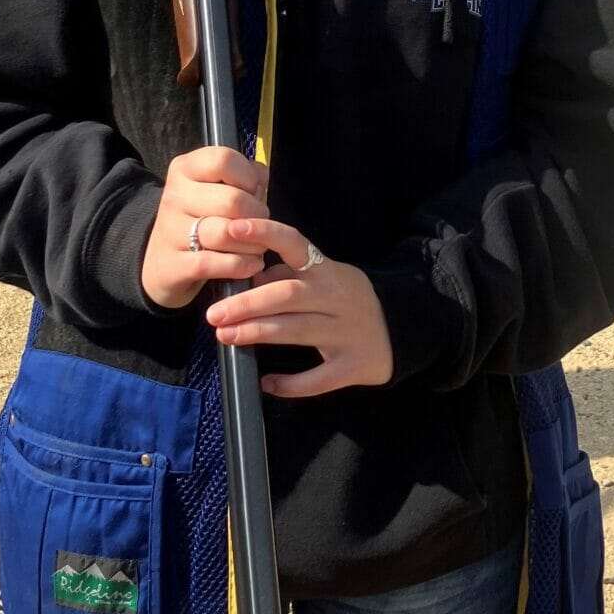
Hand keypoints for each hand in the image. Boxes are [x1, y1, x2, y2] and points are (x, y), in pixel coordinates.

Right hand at [142, 146, 302, 310]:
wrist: (162, 263)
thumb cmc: (200, 220)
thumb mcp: (217, 190)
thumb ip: (245, 176)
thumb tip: (260, 177)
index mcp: (184, 169)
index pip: (223, 160)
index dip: (248, 177)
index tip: (252, 192)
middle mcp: (174, 196)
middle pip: (232, 200)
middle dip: (259, 216)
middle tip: (259, 225)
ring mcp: (170, 231)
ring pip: (226, 233)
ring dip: (253, 244)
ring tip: (258, 247)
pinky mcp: (173, 265)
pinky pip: (214, 264)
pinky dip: (241, 266)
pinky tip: (251, 265)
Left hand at [210, 251, 393, 398]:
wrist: (399, 330)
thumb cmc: (345, 301)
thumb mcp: (323, 278)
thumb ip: (287, 275)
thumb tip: (244, 276)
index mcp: (326, 270)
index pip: (294, 243)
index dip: (264, 234)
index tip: (232, 229)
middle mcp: (337, 296)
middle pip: (288, 294)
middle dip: (248, 303)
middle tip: (213, 314)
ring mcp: (347, 331)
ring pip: (297, 330)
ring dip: (258, 332)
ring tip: (226, 336)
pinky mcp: (352, 365)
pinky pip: (318, 378)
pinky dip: (291, 384)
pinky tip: (267, 383)